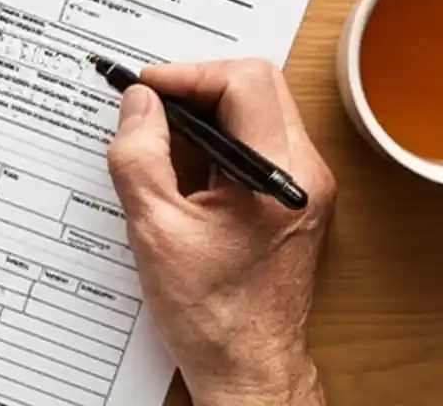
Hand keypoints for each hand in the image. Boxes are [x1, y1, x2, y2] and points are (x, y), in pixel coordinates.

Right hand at [106, 59, 335, 405]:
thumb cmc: (212, 314)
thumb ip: (140, 156)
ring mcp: (300, 186)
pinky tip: (178, 173)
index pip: (244, 81)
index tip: (145, 89)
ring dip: (202, 118)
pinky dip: (212, 145)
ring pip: (253, 114)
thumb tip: (138, 105)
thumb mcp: (155, 229)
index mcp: (282, 174)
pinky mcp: (287, 200)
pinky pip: (252, 145)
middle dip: (194, 89)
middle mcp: (304, 172)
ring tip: (158, 146)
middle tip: (148, 109)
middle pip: (254, 88)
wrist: (248, 367)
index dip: (187, 75)